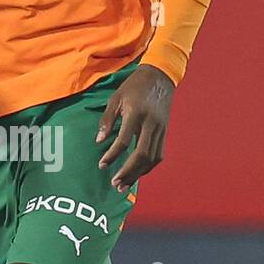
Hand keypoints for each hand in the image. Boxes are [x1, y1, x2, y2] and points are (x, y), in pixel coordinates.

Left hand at [96, 64, 173, 194]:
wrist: (159, 78)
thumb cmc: (134, 87)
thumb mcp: (115, 98)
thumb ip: (107, 120)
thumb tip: (99, 142)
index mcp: (136, 113)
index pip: (124, 140)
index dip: (112, 155)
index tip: (102, 165)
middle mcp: (151, 123)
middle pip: (141, 154)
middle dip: (128, 172)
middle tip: (115, 184)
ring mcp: (160, 129)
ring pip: (151, 158)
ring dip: (138, 174)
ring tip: (124, 185)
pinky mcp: (165, 132)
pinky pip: (158, 154)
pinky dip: (148, 167)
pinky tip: (138, 174)